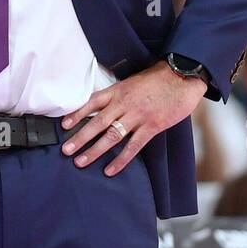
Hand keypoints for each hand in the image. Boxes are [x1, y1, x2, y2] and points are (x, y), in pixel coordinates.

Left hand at [58, 60, 206, 175]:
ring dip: (94, 151)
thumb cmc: (158, 78)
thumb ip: (119, 94)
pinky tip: (109, 170)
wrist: (183, 77)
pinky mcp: (152, 126)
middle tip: (66, 150)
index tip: (64, 125)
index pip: (92, 102)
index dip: (77, 114)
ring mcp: (138, 116)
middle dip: (80, 138)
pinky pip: (133, 146)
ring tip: (80, 162)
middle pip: (97, 122)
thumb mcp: (133, 81)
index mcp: (119, 90)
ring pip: (111, 136)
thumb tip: (103, 106)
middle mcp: (125, 103)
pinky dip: (120, 160)